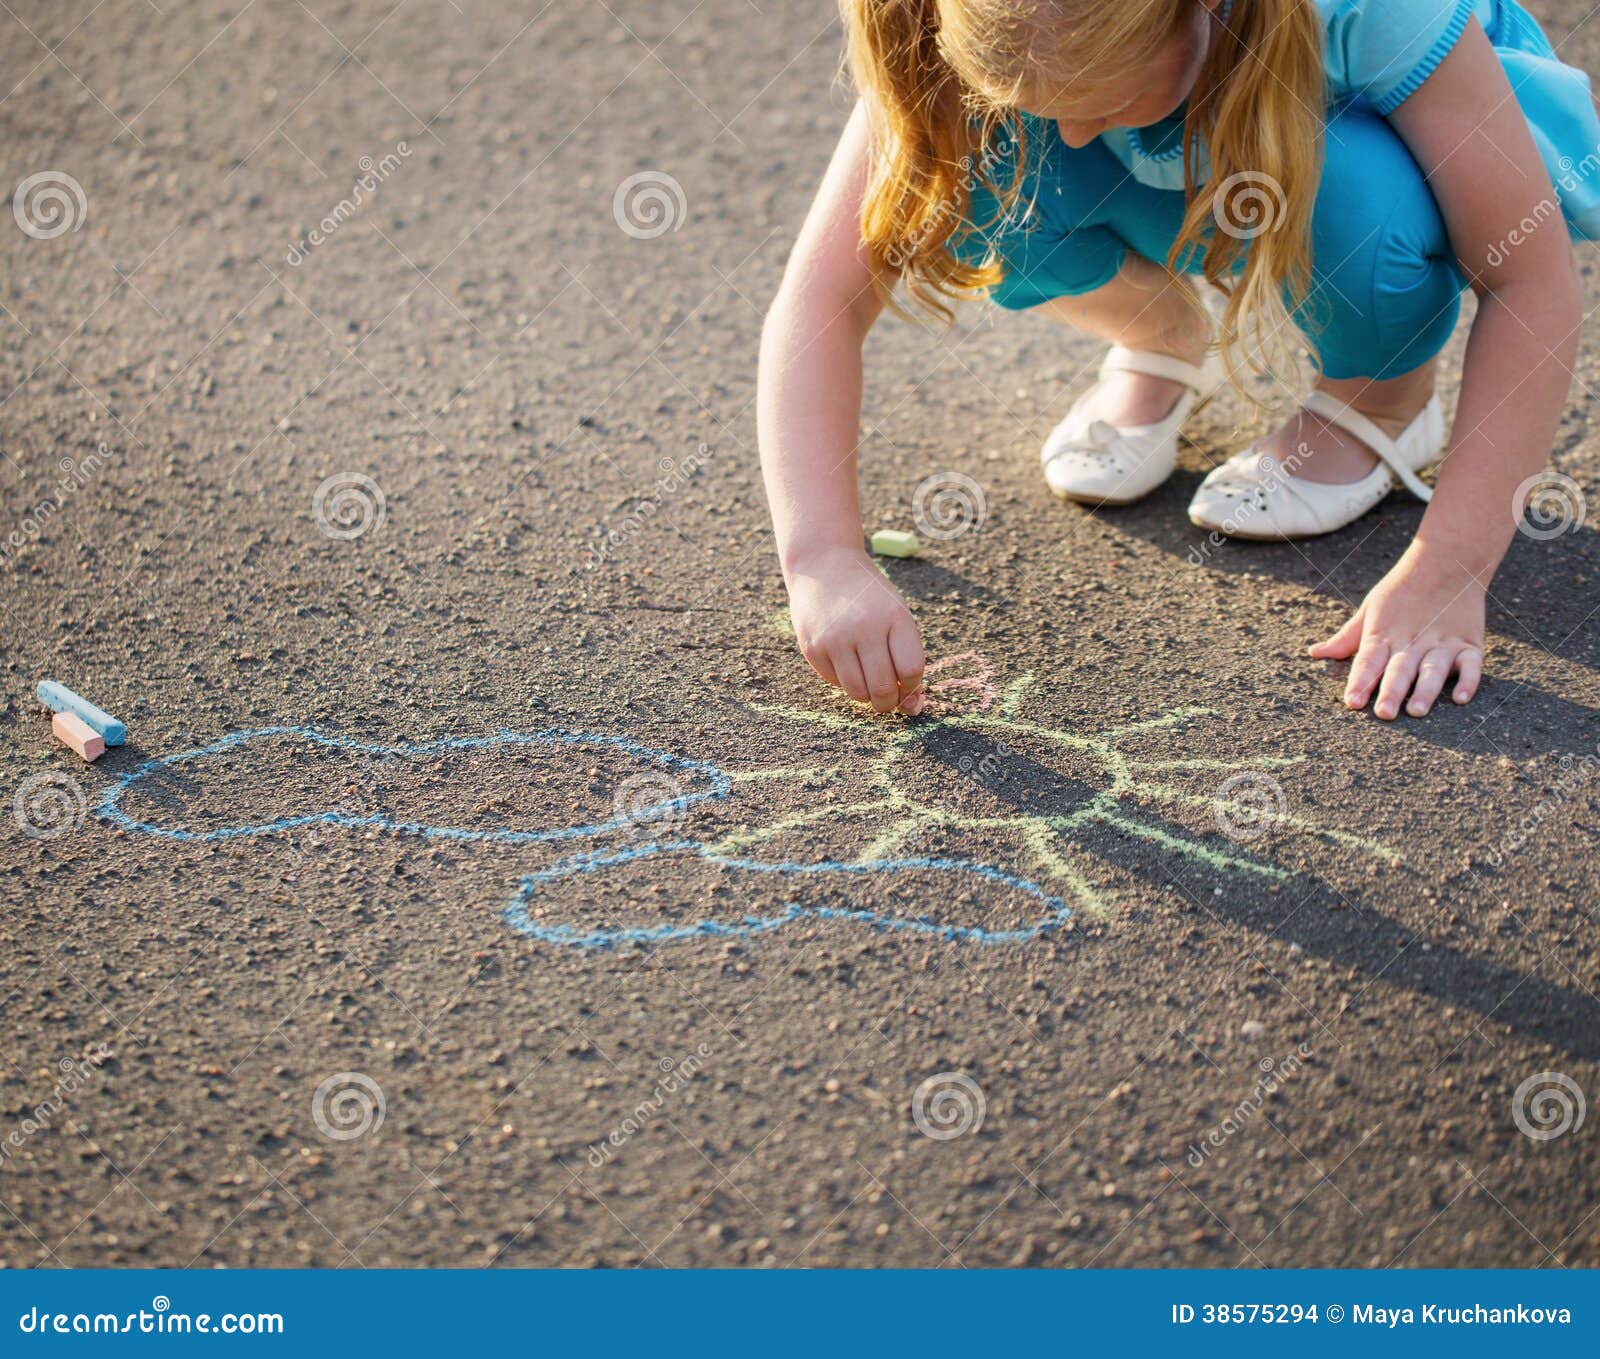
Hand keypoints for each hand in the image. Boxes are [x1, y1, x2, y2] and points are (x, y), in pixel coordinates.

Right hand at [784, 545, 924, 714]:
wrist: (824, 566)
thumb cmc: (869, 597)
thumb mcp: (896, 614)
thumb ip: (906, 657)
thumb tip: (912, 708)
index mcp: (893, 616)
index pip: (911, 670)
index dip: (912, 687)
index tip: (907, 686)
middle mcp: (863, 627)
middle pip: (884, 688)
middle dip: (890, 703)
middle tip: (888, 698)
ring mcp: (834, 638)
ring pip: (858, 692)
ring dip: (867, 697)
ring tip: (869, 684)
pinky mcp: (812, 647)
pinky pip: (835, 683)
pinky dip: (846, 683)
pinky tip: (848, 665)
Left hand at [1309, 543, 1485, 718]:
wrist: (1449, 560)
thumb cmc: (1404, 589)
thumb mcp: (1371, 608)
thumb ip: (1347, 637)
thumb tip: (1314, 653)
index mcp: (1386, 634)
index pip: (1369, 660)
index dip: (1360, 681)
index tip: (1352, 702)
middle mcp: (1413, 641)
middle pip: (1400, 669)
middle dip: (1391, 692)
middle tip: (1384, 713)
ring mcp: (1443, 642)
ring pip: (1433, 669)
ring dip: (1425, 690)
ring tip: (1416, 710)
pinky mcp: (1470, 643)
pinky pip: (1471, 664)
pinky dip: (1469, 681)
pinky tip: (1462, 698)